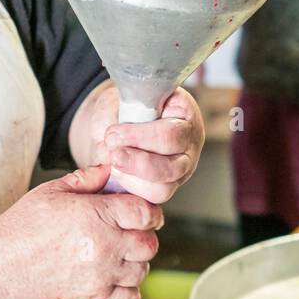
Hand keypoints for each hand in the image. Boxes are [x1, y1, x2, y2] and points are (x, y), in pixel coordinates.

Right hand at [0, 163, 161, 298]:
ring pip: (142, 270)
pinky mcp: (94, 297)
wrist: (2, 267)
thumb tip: (110, 170)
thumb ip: (85, 179)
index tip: (141, 212)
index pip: (145, 212)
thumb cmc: (22, 227)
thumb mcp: (51, 192)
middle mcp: (104, 246)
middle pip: (149, 243)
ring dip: (135, 261)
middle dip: (143, 235)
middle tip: (129, 232)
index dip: (148, 210)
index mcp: (96, 215)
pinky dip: (128, 288)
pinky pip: (130, 296)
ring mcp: (101, 275)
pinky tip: (114, 277)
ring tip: (119, 255)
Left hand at [85, 84, 204, 204]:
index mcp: (184, 115)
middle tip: (113, 154)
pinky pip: (151, 198)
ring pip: (164, 189)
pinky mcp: (164, 186)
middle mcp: (188, 145)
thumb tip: (109, 147)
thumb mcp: (121, 100)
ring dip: (133, 179)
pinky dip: (130, 188)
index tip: (114, 133)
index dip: (141, 137)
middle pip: (173, 167)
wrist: (116, 118)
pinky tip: (117, 173)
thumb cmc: (123, 105)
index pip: (171, 134)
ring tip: (113, 163)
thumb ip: (118, 118)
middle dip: (138, 163)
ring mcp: (179, 169)